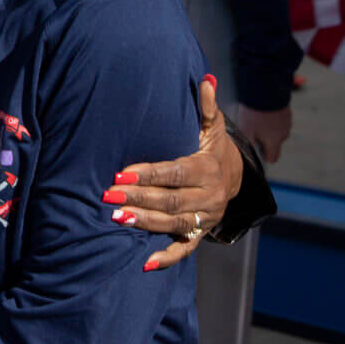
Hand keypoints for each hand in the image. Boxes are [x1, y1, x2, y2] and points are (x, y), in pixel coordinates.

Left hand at [104, 78, 240, 270]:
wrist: (236, 179)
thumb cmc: (212, 148)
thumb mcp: (213, 127)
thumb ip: (206, 108)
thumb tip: (205, 80)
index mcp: (207, 168)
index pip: (175, 172)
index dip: (148, 175)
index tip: (121, 175)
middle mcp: (209, 195)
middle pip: (171, 199)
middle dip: (139, 198)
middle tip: (108, 196)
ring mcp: (205, 217)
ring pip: (173, 222)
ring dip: (145, 222)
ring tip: (117, 218)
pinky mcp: (200, 233)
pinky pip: (184, 248)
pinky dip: (166, 258)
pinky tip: (145, 263)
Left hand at [239, 105, 292, 163]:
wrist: (266, 91)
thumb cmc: (255, 113)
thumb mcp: (246, 130)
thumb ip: (248, 143)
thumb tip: (248, 152)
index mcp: (275, 142)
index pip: (273, 158)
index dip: (264, 157)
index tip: (256, 150)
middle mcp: (284, 134)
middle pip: (274, 143)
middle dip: (265, 140)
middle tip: (253, 130)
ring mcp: (287, 123)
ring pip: (276, 131)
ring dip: (268, 128)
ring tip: (257, 118)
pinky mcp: (287, 112)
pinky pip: (278, 120)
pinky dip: (272, 118)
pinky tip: (263, 111)